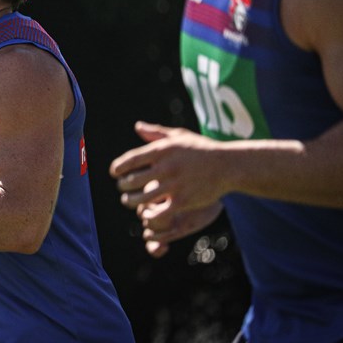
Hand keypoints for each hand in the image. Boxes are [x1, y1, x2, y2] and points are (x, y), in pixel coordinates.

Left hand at [110, 122, 230, 253]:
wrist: (228, 166)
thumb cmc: (202, 149)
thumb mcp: (180, 136)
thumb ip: (156, 132)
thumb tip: (137, 126)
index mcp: (162, 150)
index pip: (130, 160)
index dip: (118, 168)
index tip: (114, 172)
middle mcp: (166, 167)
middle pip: (132, 181)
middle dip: (122, 186)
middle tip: (122, 188)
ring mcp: (174, 185)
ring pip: (141, 199)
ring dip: (130, 202)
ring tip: (128, 201)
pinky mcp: (183, 201)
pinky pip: (158, 212)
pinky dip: (149, 215)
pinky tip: (146, 214)